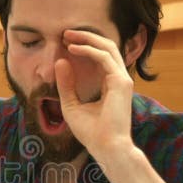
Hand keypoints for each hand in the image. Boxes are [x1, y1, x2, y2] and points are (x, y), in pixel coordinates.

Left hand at [55, 29, 134, 162]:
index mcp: (110, 84)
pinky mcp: (121, 82)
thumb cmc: (91, 133)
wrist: (106, 148)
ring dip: (87, 39)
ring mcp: (122, 79)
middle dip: (85, 37)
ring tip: (67, 36)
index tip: (65, 43)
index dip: (84, 46)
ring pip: (107, 48)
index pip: (101, 57)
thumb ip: (66, 84)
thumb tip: (60, 62)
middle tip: (65, 33)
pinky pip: (104, 58)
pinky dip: (88, 50)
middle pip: (106, 47)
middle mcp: (118, 79)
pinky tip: (72, 49)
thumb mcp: (71, 105)